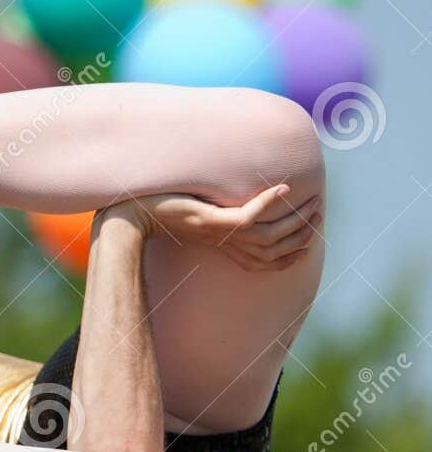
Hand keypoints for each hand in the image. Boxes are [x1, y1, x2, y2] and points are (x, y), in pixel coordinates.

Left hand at [115, 185, 322, 271]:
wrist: (132, 215)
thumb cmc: (160, 213)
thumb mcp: (196, 216)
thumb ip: (217, 215)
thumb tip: (230, 203)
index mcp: (226, 250)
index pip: (268, 262)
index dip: (293, 253)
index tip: (310, 237)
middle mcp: (227, 247)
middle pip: (276, 249)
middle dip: (301, 232)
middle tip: (318, 210)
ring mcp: (221, 235)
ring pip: (270, 234)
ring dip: (293, 216)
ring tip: (310, 200)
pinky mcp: (212, 222)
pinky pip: (249, 216)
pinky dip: (269, 203)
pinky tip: (283, 188)